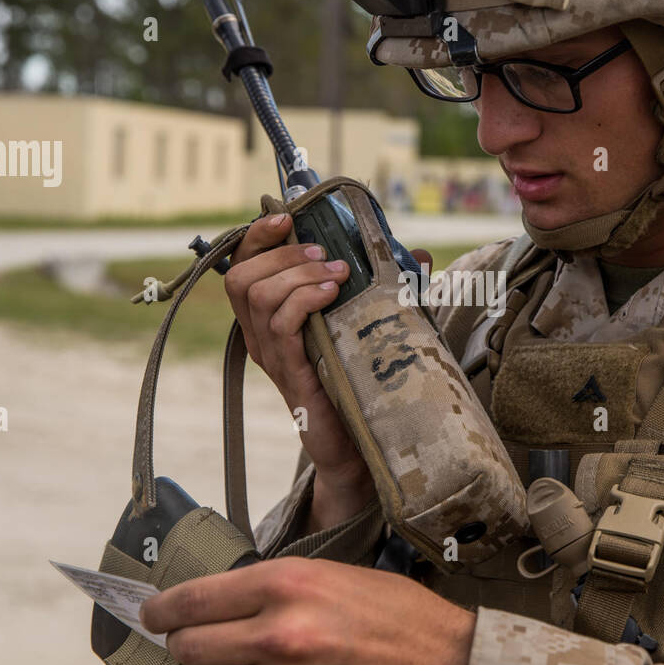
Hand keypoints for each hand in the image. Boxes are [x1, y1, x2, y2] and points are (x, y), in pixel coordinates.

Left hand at [140, 557, 476, 664]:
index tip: (152, 609)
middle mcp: (280, 633)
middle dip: (179, 637)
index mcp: (289, 584)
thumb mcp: (335, 574)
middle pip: (190, 644)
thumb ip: (275, 584)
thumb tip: (223, 597)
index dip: (162, 605)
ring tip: (218, 653)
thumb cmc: (400, 616)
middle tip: (180, 630)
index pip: (194, 599)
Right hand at [224, 214, 427, 528]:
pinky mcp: (292, 375)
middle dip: (283, 253)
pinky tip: (333, 292)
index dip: (257, 236)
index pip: (242, 266)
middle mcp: (261, 337)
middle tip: (326, 255)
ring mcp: (273, 357)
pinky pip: (282, 327)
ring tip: (337, 273)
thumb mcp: (371, 326)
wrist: (364, 448)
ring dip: (299, 273)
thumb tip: (422, 256)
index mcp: (269, 319)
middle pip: (241, 277)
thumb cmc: (364, 383)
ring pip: (259, 296)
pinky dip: (305, 300)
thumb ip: (390, 290)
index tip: (286, 217)